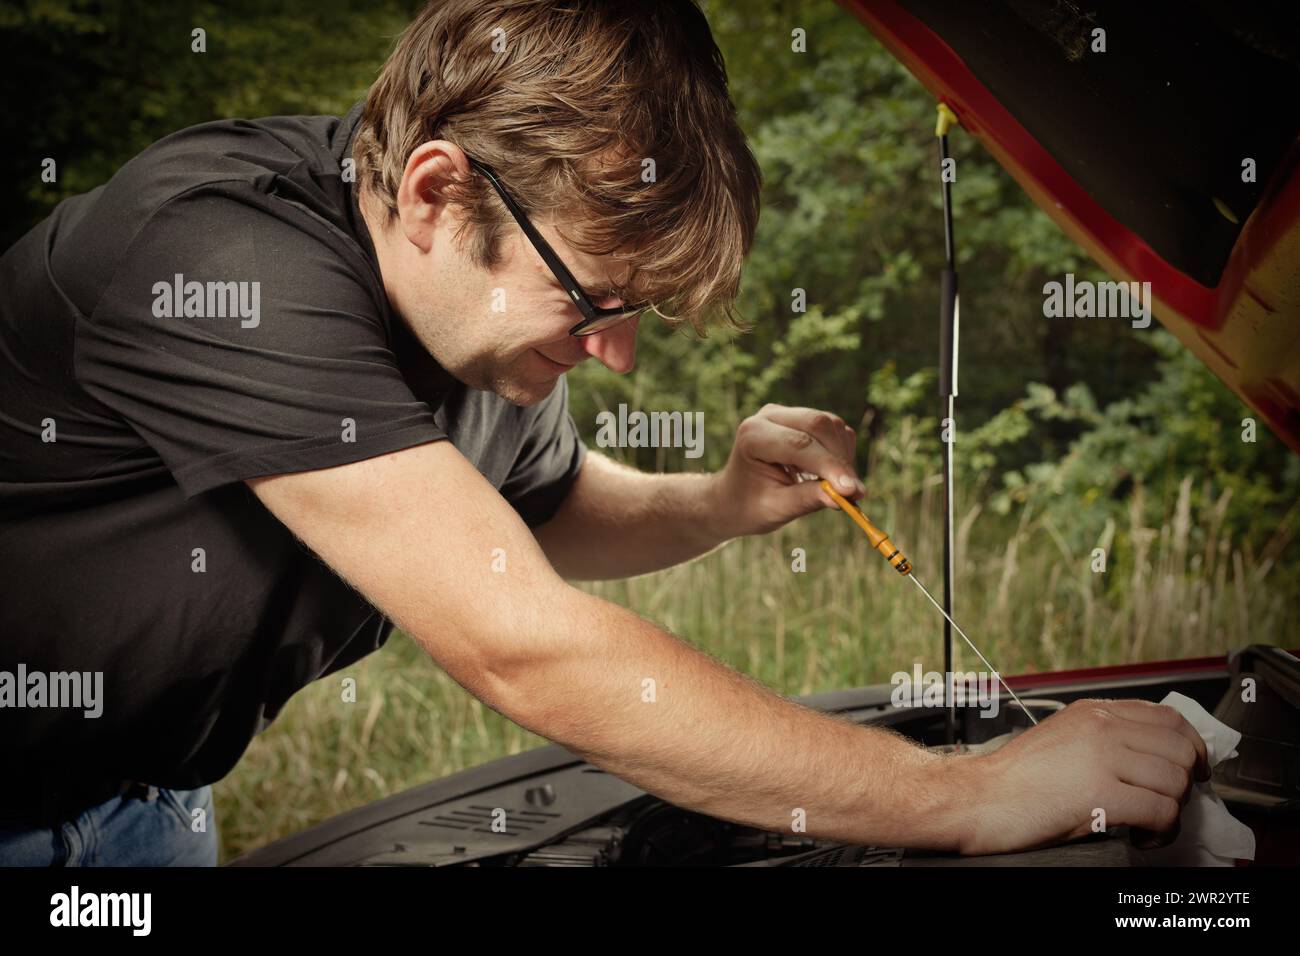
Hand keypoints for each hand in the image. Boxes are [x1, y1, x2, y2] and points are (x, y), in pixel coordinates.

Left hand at [707, 403, 865, 538]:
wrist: (735, 497)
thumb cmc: (750, 506)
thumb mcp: (776, 509)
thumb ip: (808, 499)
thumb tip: (846, 497)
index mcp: (753, 435)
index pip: (800, 444)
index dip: (830, 467)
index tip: (852, 491)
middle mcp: (769, 416)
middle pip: (819, 425)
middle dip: (840, 460)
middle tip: (854, 494)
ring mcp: (787, 413)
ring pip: (831, 425)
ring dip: (843, 457)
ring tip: (836, 489)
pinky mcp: (803, 418)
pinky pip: (834, 430)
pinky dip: (841, 453)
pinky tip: (830, 476)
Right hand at [957, 698, 1210, 854]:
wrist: (977, 798)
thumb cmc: (1013, 779)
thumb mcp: (1061, 739)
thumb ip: (1102, 736)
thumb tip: (1149, 754)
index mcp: (1093, 711)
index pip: (1169, 717)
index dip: (1192, 747)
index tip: (1193, 768)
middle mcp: (1101, 727)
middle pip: (1181, 749)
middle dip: (1185, 783)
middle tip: (1167, 803)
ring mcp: (1101, 758)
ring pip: (1176, 781)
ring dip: (1173, 811)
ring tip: (1149, 825)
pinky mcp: (1099, 794)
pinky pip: (1161, 811)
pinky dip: (1162, 831)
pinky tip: (1140, 836)